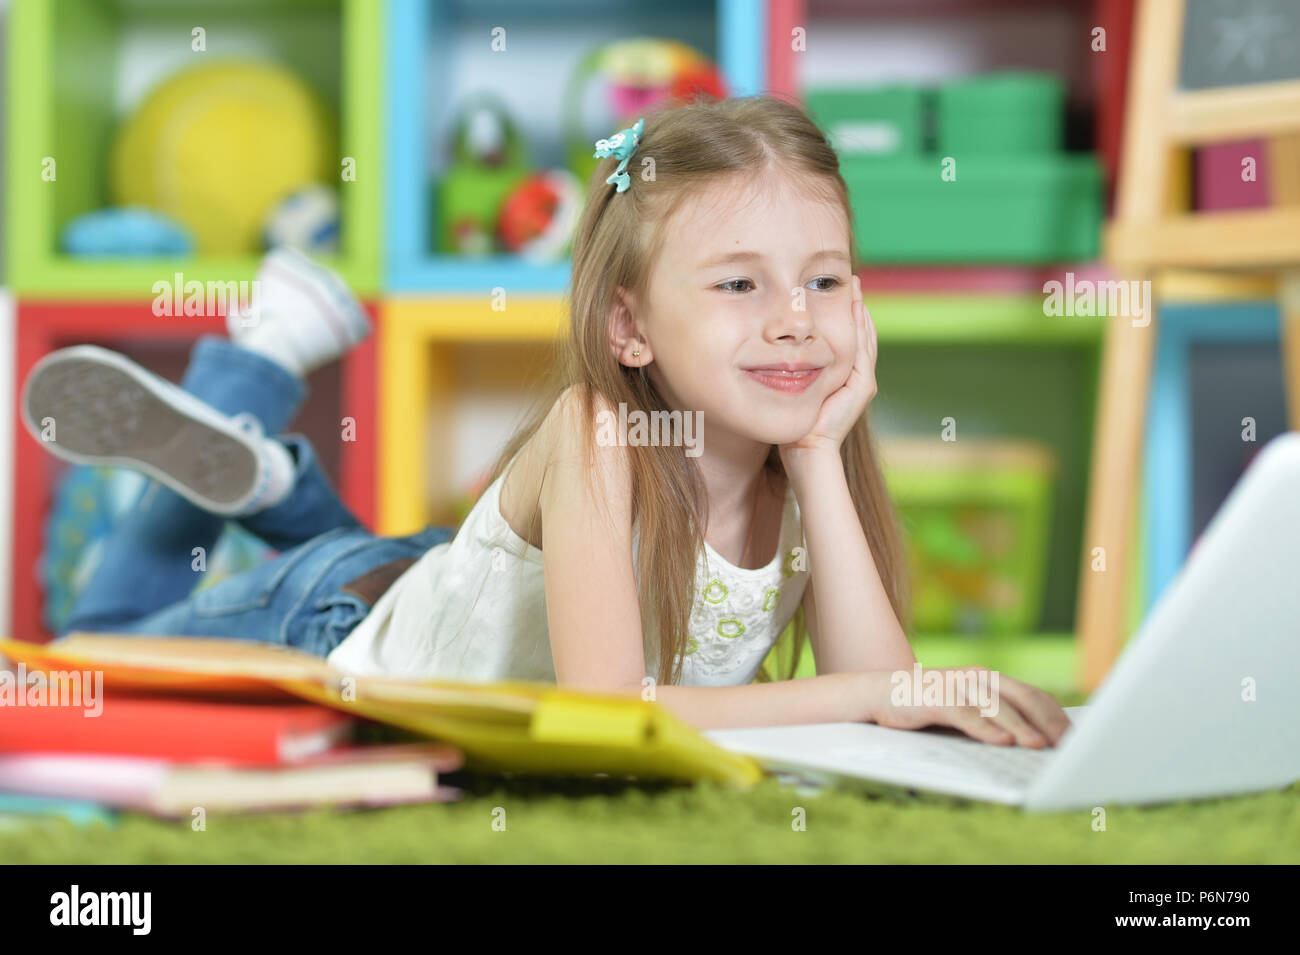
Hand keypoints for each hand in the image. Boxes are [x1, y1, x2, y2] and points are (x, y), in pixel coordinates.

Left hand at [778, 274, 877, 460]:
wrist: (807, 451)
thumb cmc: (795, 426)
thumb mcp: (795, 390)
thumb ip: (794, 372)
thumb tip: (774, 352)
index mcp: (843, 378)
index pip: (848, 339)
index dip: (846, 315)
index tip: (839, 291)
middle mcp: (857, 378)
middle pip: (861, 334)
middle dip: (856, 307)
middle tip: (853, 281)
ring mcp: (862, 382)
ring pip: (865, 338)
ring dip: (861, 311)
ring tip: (856, 288)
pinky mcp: (862, 385)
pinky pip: (863, 349)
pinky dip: (861, 328)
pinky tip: (856, 309)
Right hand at [859, 666, 1071, 747]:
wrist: (880, 693)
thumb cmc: (929, 707)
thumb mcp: (967, 710)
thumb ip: (994, 719)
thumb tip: (1034, 745)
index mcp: (989, 680)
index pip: (1032, 695)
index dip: (1055, 715)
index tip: (1074, 738)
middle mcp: (977, 678)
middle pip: (1021, 697)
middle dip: (1046, 721)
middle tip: (1066, 745)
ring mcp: (956, 685)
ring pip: (996, 706)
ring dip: (1019, 727)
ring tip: (1038, 746)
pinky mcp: (935, 697)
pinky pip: (964, 714)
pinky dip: (984, 728)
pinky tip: (1000, 742)